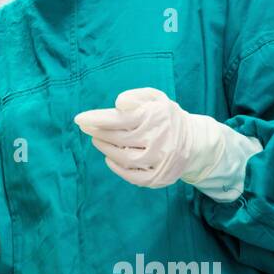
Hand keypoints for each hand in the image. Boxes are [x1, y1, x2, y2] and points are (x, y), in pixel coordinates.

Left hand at [73, 88, 225, 188]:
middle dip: (99, 132)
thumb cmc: (166, 117)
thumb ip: (135, 96)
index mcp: (157, 118)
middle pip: (120, 138)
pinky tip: (109, 157)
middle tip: (87, 128)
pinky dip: (117, 168)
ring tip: (97, 140)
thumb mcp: (155, 98)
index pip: (121, 119)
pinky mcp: (158, 177)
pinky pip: (132, 176)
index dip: (97, 119)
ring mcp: (160, 161)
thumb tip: (117, 104)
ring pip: (124, 158)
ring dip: (106, 149)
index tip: (79, 119)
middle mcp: (160, 140)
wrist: (194, 142)